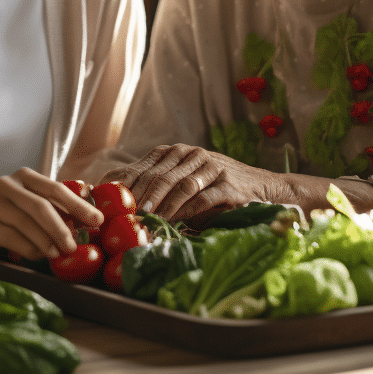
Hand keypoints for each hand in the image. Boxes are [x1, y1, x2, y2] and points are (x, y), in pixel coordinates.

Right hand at [0, 167, 103, 260]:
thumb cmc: (6, 212)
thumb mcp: (28, 202)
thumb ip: (53, 207)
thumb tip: (87, 222)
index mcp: (25, 176)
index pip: (56, 189)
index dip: (78, 205)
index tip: (97, 221)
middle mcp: (7, 184)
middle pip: (41, 206)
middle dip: (61, 228)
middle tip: (73, 246)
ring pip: (26, 223)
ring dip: (45, 242)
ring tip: (57, 254)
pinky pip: (11, 238)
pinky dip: (28, 249)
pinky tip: (37, 255)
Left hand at [100, 144, 293, 222]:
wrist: (260, 187)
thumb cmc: (213, 188)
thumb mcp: (183, 182)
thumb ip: (158, 187)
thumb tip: (122, 204)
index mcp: (176, 152)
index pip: (146, 166)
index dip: (128, 184)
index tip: (112, 202)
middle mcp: (192, 154)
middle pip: (160, 175)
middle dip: (142, 195)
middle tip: (127, 214)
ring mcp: (211, 167)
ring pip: (180, 185)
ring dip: (162, 204)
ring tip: (148, 217)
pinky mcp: (228, 184)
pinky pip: (203, 197)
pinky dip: (187, 210)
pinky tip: (176, 221)